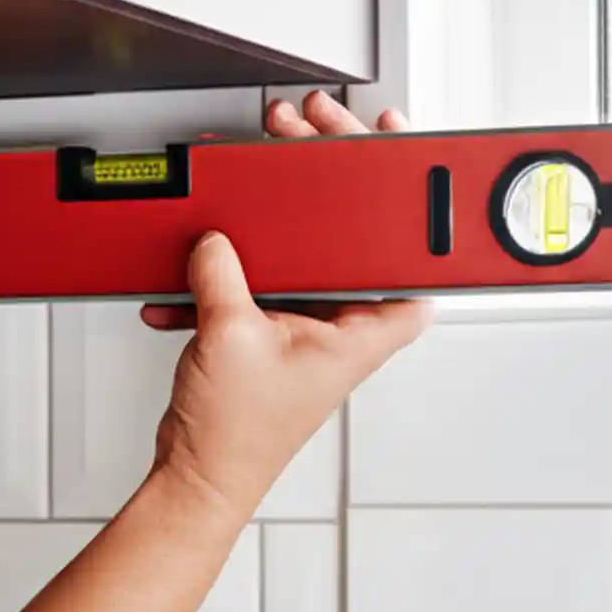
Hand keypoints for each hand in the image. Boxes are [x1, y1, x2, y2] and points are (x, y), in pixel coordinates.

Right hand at [140, 93, 429, 513]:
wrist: (199, 475)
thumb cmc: (238, 436)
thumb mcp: (229, 335)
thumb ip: (223, 272)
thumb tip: (218, 237)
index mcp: (361, 331)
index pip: (411, 257)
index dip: (410, 200)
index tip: (394, 154)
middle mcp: (343, 328)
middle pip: (350, 238)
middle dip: (326, 183)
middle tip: (307, 135)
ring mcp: (307, 328)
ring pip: (299, 256)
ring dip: (272, 223)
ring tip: (252, 180)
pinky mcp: (271, 333)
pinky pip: (257, 282)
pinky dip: (228, 270)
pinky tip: (199, 265)